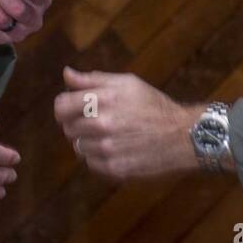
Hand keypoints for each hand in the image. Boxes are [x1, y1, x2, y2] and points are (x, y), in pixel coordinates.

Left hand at [52, 68, 199, 180]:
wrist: (182, 135)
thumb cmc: (153, 105)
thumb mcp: (126, 83)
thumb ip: (92, 80)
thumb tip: (66, 74)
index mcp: (102, 99)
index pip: (60, 106)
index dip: (65, 106)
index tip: (73, 108)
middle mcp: (101, 124)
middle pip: (68, 128)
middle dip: (78, 123)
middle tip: (97, 121)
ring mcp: (106, 149)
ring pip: (78, 147)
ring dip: (89, 141)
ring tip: (110, 135)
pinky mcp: (113, 168)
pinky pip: (91, 163)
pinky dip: (99, 157)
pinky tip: (117, 148)